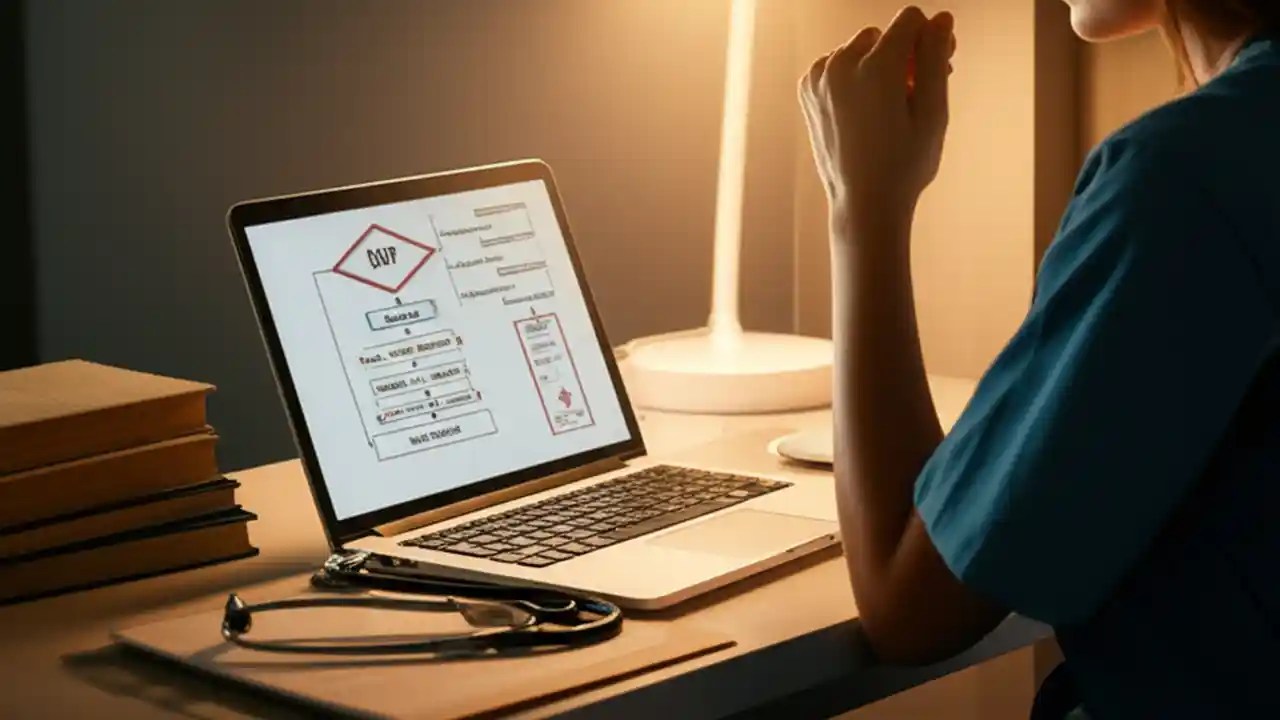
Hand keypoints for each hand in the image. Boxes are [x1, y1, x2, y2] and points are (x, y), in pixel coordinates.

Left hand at [799, 7, 955, 231]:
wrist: (864, 204)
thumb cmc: (904, 164)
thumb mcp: (933, 110)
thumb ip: (936, 57)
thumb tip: (940, 19)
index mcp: (875, 67)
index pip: (911, 19)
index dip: (930, 39)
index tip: (939, 67)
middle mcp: (840, 66)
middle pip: (883, 34)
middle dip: (903, 53)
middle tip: (916, 92)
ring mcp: (819, 78)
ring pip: (858, 48)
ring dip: (877, 65)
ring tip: (890, 106)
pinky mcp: (808, 91)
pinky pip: (835, 65)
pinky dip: (852, 77)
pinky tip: (865, 108)